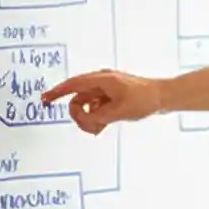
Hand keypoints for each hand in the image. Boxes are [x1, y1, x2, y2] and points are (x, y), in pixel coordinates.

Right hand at [41, 69, 162, 134]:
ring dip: (89, 119)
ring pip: (87, 106)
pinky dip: (97, 118)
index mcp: (102, 80)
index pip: (73, 85)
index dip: (57, 92)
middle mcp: (102, 83)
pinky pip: (96, 108)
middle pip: (78, 100)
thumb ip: (97, 117)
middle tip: (92, 128)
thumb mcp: (118, 111)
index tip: (44, 99)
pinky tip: (104, 126)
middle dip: (80, 116)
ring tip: (101, 128)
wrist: (163, 96)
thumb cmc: (144, 99)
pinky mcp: (113, 97)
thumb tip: (86, 120)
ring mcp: (107, 90)